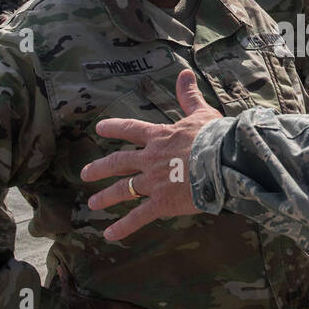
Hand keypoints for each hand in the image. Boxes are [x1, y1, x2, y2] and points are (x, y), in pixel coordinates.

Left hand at [81, 70, 222, 240]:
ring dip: (106, 197)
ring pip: (122, 190)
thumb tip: (185, 73)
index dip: (114, 128)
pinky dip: (123, 227)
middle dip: (99, 169)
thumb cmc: (215, 137)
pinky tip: (109, 235)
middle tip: (85, 174)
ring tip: (92, 203)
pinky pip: (138, 217)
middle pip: (118, 163)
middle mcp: (149, 159)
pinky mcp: (161, 203)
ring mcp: (153, 182)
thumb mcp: (201, 113)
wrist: (222, 162)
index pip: (130, 129)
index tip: (99, 129)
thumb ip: (189, 96)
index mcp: (158, 136)